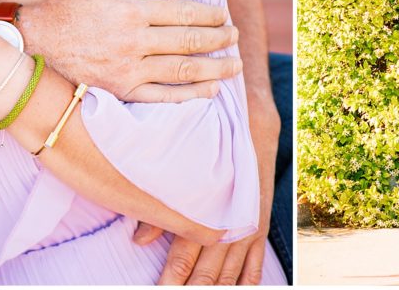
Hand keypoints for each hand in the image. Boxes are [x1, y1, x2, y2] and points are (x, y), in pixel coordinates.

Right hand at [27, 0, 242, 101]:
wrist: (36, 44)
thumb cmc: (74, 7)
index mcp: (132, 10)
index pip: (184, 13)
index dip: (210, 14)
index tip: (224, 15)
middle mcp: (133, 41)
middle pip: (189, 41)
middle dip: (219, 39)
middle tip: (235, 37)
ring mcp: (128, 70)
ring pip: (182, 70)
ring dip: (214, 68)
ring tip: (234, 64)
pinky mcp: (121, 93)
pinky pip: (163, 97)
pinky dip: (190, 95)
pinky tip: (210, 90)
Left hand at [138, 82, 277, 284]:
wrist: (251, 124)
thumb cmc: (208, 145)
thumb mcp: (180, 168)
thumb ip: (160, 205)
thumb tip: (138, 240)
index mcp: (205, 211)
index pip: (183, 260)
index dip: (171, 282)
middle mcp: (228, 224)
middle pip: (207, 275)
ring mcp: (247, 229)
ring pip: (230, 275)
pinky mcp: (260, 227)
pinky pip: (256, 264)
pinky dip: (248, 283)